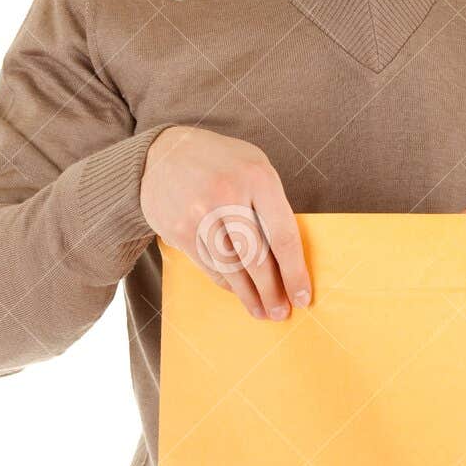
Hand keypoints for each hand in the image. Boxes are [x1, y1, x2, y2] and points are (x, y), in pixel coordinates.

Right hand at [141, 127, 310, 321]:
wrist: (162, 153)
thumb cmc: (221, 162)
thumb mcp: (254, 166)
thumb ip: (271, 204)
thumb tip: (290, 257)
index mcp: (257, 177)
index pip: (283, 235)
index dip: (295, 272)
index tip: (303, 296)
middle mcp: (227, 196)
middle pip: (257, 258)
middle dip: (272, 292)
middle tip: (281, 313)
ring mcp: (200, 214)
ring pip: (231, 268)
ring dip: (249, 296)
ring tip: (262, 312)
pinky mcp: (179, 230)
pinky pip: (209, 266)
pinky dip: (227, 283)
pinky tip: (238, 292)